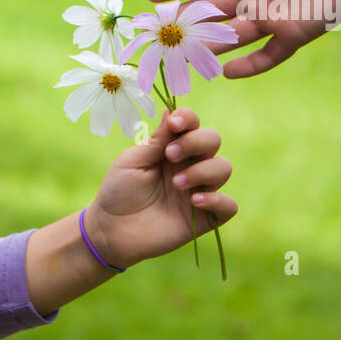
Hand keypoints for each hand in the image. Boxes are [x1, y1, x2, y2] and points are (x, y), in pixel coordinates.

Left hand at [85, 107, 236, 268]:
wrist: (111, 230)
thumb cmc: (118, 192)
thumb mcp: (133, 161)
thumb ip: (156, 140)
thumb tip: (171, 109)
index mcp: (172, 148)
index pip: (192, 124)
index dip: (188, 119)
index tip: (175, 124)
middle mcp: (190, 165)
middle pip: (213, 140)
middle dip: (196, 142)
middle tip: (171, 155)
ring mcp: (199, 190)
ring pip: (224, 168)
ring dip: (203, 171)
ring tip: (177, 184)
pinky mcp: (205, 217)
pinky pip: (229, 205)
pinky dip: (217, 200)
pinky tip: (195, 202)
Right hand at [143, 0, 340, 78]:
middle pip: (208, 15)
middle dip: (182, 25)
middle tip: (155, 34)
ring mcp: (267, 19)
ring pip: (231, 38)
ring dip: (208, 47)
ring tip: (184, 56)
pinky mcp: (291, 36)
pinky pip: (266, 57)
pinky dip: (248, 67)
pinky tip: (228, 73)